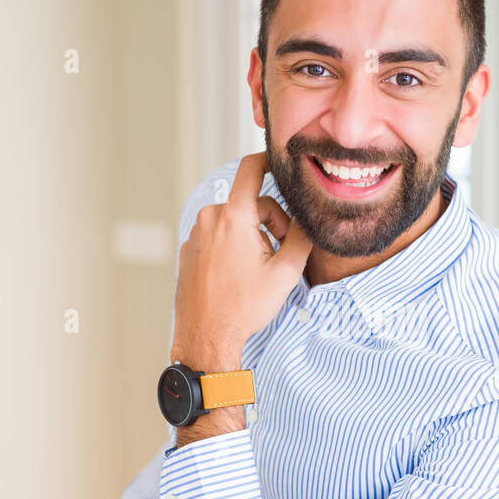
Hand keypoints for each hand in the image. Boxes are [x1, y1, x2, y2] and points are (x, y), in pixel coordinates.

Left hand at [170, 152, 312, 369]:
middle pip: (249, 204)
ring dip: (250, 236)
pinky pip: (217, 237)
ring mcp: (195, 236)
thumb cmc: (243, 308)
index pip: (251, 169)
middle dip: (270, 221)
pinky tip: (238, 275)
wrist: (207, 337)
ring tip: (257, 268)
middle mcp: (209, 220)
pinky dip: (232, 248)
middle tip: (279, 251)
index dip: (268, 160)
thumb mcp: (285, 273)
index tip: (279, 163)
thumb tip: (310, 217)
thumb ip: (302, 237)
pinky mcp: (188, 251)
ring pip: (233, 221)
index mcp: (233, 218)